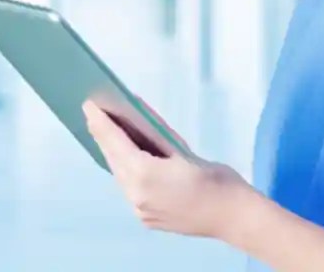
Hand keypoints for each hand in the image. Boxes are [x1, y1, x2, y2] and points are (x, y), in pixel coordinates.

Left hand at [83, 99, 252, 238]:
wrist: (234, 217)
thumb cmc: (216, 179)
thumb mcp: (184, 150)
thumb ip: (156, 136)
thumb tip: (136, 118)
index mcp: (145, 175)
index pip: (115, 142)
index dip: (101, 122)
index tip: (88, 105)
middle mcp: (137, 195)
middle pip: (114, 159)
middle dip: (103, 137)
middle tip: (94, 115)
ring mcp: (141, 210)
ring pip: (121, 175)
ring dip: (114, 154)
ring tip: (107, 134)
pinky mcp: (147, 219)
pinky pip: (130, 189)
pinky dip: (127, 171)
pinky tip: (126, 158)